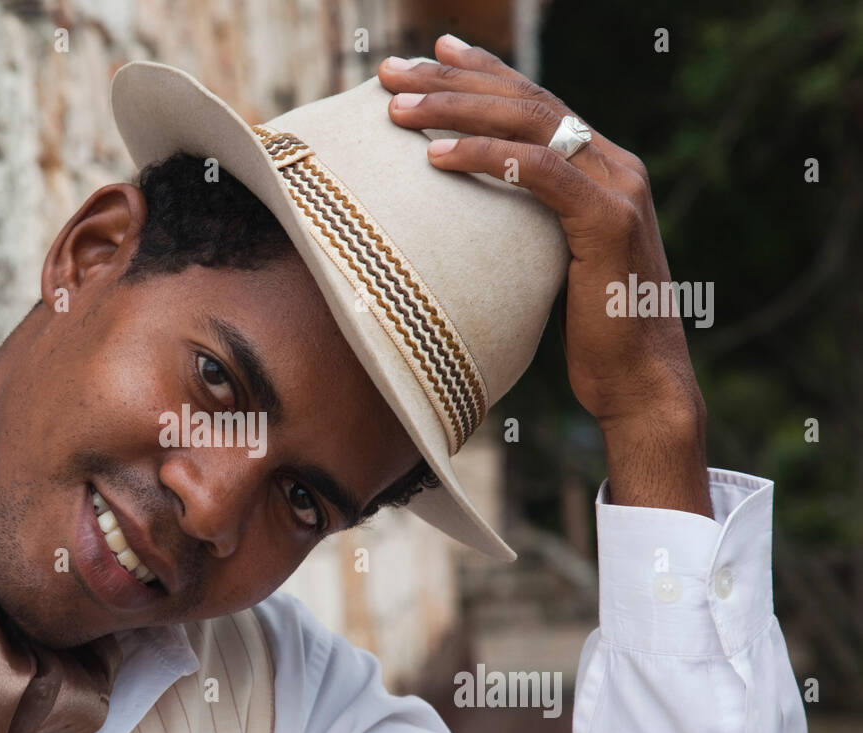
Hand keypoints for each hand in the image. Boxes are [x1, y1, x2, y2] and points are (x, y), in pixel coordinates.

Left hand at [378, 35, 711, 515]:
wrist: (639, 382)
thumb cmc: (589, 334)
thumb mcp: (550, 265)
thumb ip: (529, 227)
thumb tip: (472, 223)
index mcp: (602, 168)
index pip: (536, 101)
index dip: (483, 72)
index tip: (430, 53)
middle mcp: (615, 165)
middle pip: (525, 99)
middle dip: (453, 78)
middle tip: (389, 70)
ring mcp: (618, 189)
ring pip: (527, 123)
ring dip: (454, 110)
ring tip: (395, 108)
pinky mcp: (609, 222)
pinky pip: (537, 172)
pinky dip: (483, 158)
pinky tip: (433, 159)